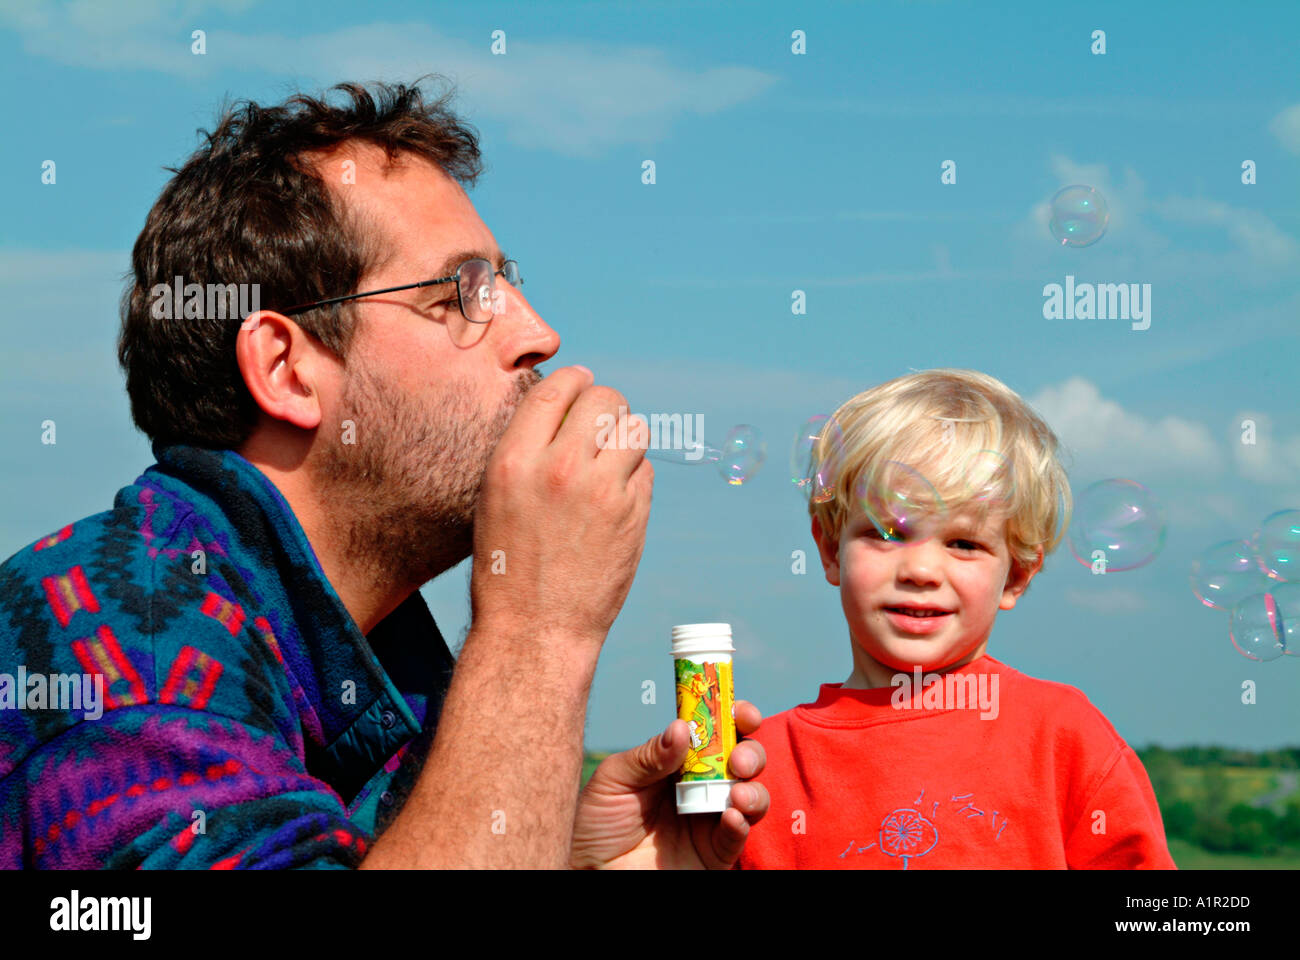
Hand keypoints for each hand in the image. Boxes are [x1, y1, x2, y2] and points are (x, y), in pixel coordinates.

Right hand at [470, 366, 652, 645]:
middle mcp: (560, 469)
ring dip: (626, 437)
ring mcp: (602, 492)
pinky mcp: (634, 516)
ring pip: (635, 430)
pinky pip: (645, 470)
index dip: (575, 380)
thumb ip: (527, 451)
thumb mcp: (496, 499)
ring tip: (611, 457)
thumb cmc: (507, 567)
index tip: (583, 382)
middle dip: (607, 405)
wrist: (536, 629)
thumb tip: (562, 410)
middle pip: (605, 400)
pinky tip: (615, 497)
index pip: (556, 390)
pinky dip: (634, 475)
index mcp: (514, 461)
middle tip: (601, 423)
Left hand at [570, 700, 768, 868]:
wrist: (590, 873)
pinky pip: (737, 839)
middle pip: (740, 760)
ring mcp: (708, 821)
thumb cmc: (595, 825)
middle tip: (738, 760)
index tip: (741, 711)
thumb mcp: (613, 781)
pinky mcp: (712, 855)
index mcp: (676, 762)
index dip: (732, 717)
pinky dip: (741, 826)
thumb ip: (648, 756)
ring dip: (753, 790)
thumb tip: (682, 727)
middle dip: (749, 753)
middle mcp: (698, 787)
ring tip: (737, 794)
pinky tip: (732, 818)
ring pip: (751, 797)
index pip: (713, 733)